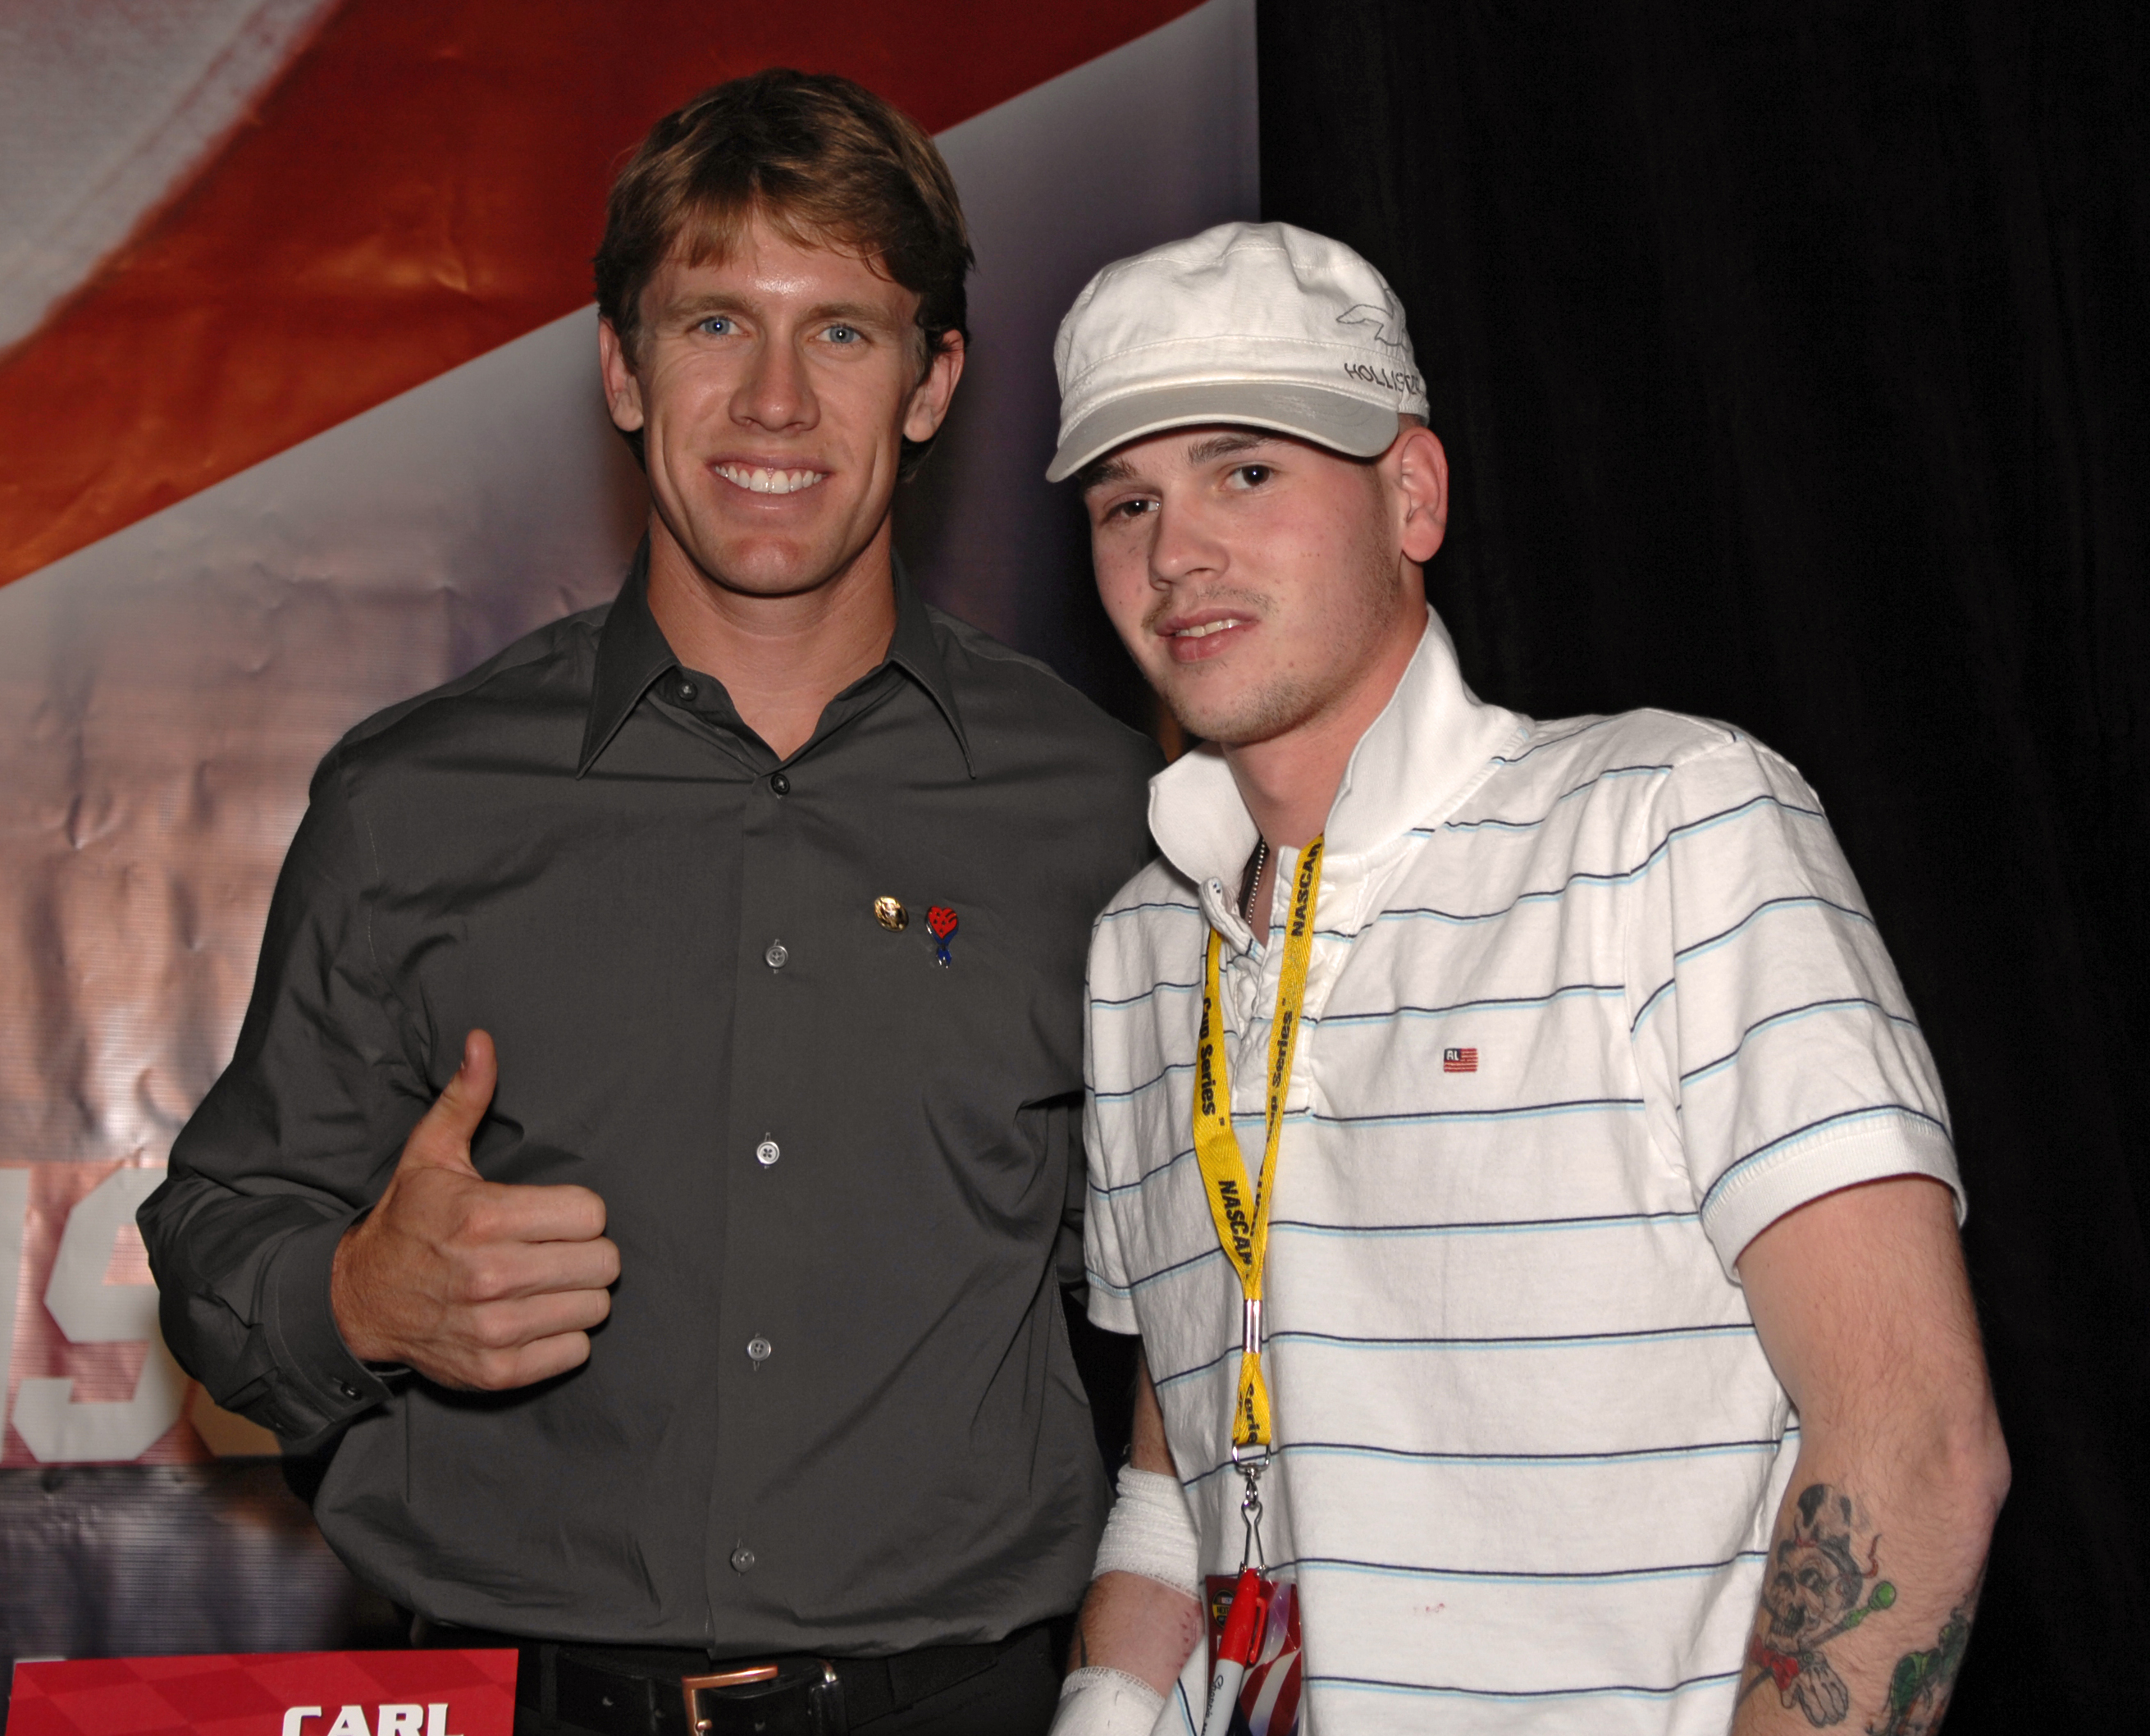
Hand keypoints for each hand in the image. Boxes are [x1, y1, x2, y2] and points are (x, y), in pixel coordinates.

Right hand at [330, 1029, 618, 1389]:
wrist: (357, 1300)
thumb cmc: (406, 1221)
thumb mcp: (431, 1154)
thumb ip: (466, 1097)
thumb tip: (482, 1042)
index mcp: (484, 1217)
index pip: (591, 1215)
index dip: (578, 1213)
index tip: (553, 1216)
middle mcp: (492, 1276)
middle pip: (603, 1263)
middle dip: (585, 1253)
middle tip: (553, 1250)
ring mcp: (495, 1328)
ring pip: (594, 1308)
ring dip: (576, 1295)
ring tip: (543, 1283)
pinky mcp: (496, 1371)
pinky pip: (574, 1352)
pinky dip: (562, 1337)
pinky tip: (532, 1316)